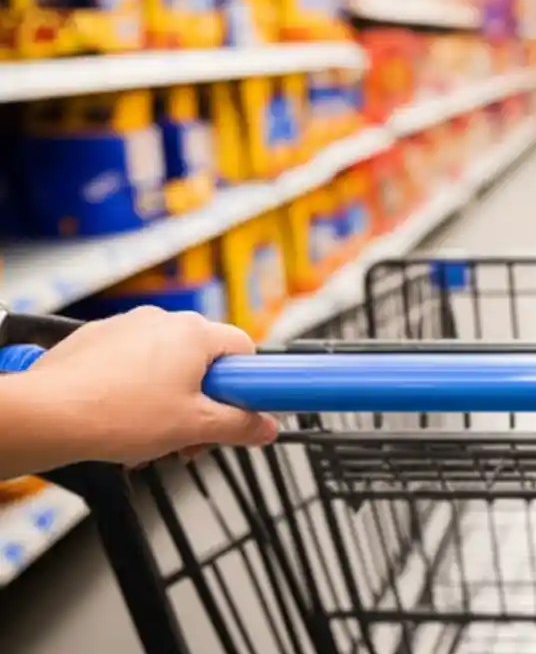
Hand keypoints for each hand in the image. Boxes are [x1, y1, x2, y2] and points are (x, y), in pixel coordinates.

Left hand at [22, 307, 276, 465]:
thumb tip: (266, 428)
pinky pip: (134, 364)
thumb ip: (239, 426)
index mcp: (194, 333)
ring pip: (168, 365)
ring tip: (153, 435)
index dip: (248, 384)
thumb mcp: (194, 427)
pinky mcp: (98, 340)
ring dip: (171, 400)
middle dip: (205, 401)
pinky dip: (138, 391)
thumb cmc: (117, 414)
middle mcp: (163, 321)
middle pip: (205, 361)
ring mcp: (127, 327)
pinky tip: (126, 421)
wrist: (48, 415)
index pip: (245, 349)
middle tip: (194, 434)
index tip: (244, 408)